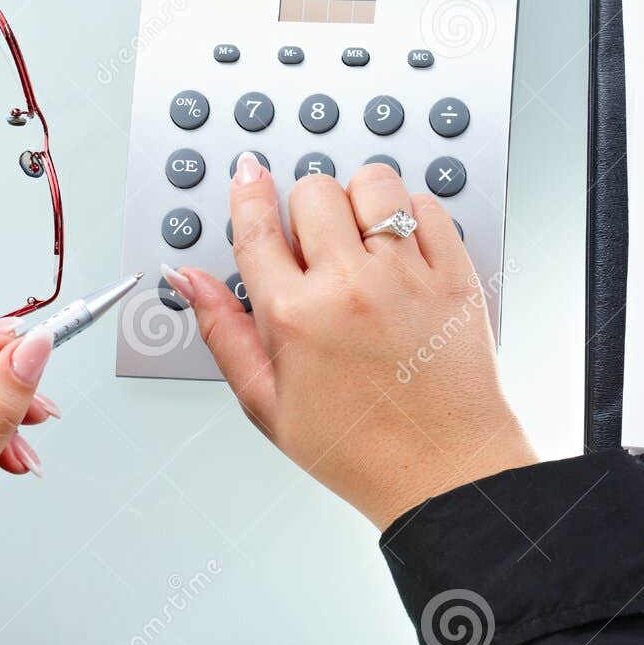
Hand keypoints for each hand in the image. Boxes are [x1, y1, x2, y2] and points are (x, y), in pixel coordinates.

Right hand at [162, 154, 534, 529]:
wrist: (444, 470)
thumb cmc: (359, 447)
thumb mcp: (267, 403)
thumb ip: (223, 331)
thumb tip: (189, 280)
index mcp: (295, 317)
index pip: (256, 226)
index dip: (248, 190)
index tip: (249, 173)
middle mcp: (350, 287)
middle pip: (312, 190)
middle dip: (305, 207)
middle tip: (315, 242)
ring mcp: (407, 276)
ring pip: (373, 183)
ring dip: (360, 199)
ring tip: (362, 237)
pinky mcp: (454, 274)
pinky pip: (428, 205)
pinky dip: (412, 214)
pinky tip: (402, 249)